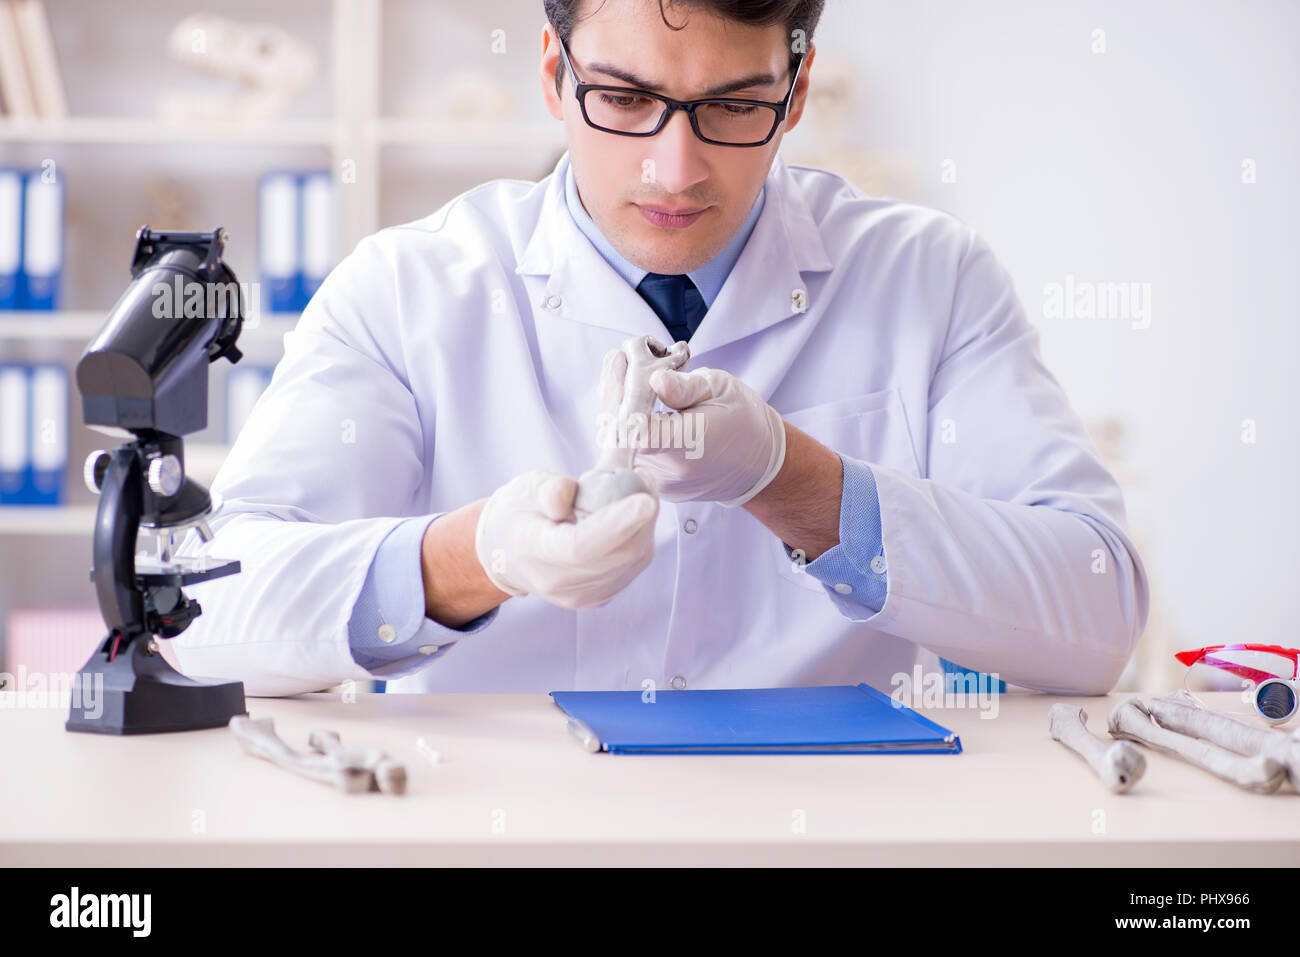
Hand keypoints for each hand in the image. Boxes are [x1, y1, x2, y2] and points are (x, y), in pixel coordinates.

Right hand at [473, 468, 658, 609]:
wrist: (508, 553)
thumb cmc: (520, 514)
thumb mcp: (526, 489)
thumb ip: (550, 489)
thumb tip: (568, 496)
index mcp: (535, 553)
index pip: (581, 546)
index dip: (617, 525)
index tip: (645, 502)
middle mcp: (559, 583)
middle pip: (616, 554)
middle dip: (642, 516)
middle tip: (645, 478)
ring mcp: (581, 596)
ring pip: (632, 561)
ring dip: (645, 524)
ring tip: (638, 492)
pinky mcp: (599, 596)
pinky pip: (632, 566)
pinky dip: (640, 538)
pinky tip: (632, 518)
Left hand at [611, 358, 785, 506]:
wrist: (755, 462)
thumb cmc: (740, 419)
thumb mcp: (721, 389)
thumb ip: (685, 387)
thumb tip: (655, 380)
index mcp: (691, 444)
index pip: (638, 430)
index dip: (621, 396)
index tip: (621, 363)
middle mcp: (671, 470)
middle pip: (621, 436)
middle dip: (614, 396)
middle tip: (617, 359)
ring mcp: (660, 483)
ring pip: (619, 445)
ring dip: (616, 411)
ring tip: (624, 378)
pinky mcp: (654, 486)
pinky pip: (628, 455)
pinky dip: (626, 428)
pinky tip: (632, 405)